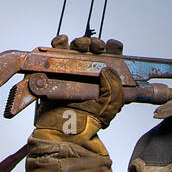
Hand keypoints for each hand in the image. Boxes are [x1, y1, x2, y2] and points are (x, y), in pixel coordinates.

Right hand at [30, 40, 124, 154]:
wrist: (64, 129)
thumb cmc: (88, 120)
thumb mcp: (111, 105)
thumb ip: (115, 87)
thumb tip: (107, 69)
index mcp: (107, 80)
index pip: (114, 58)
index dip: (114, 49)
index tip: (112, 46)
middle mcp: (90, 74)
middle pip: (94, 50)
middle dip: (95, 44)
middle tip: (96, 48)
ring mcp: (72, 71)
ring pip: (76, 48)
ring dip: (79, 42)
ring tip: (80, 46)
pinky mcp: (55, 70)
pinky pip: (56, 52)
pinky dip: (59, 43)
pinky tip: (63, 42)